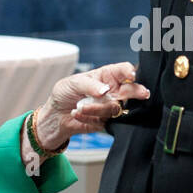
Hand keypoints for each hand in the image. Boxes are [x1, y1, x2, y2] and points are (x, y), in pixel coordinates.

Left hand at [34, 62, 149, 150]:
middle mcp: (114, 91)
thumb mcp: (73, 82)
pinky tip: (77, 114)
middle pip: (132, 90)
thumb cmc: (66, 93)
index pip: (124, 70)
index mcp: (108, 76)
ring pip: (115, 108)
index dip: (129, 71)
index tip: (131, 75)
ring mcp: (111, 106)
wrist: (56, 114)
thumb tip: (105, 90)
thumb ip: (90, 85)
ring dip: (97, 108)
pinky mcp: (107, 122)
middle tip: (134, 94)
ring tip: (80, 107)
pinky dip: (89, 117)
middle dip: (136, 92)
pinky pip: (104, 121)